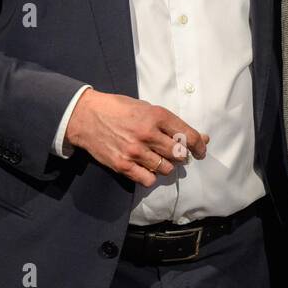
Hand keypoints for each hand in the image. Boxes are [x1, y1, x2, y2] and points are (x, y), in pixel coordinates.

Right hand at [64, 89, 208, 187]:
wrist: (86, 116)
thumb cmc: (119, 109)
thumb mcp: (146, 108)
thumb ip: (170, 123)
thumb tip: (199, 138)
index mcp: (157, 116)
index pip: (188, 136)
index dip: (199, 146)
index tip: (201, 151)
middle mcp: (148, 134)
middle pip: (179, 154)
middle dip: (182, 156)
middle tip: (177, 154)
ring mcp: (135, 151)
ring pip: (166, 168)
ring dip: (166, 166)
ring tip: (158, 158)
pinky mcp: (122, 164)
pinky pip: (148, 179)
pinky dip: (151, 176)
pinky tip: (146, 168)